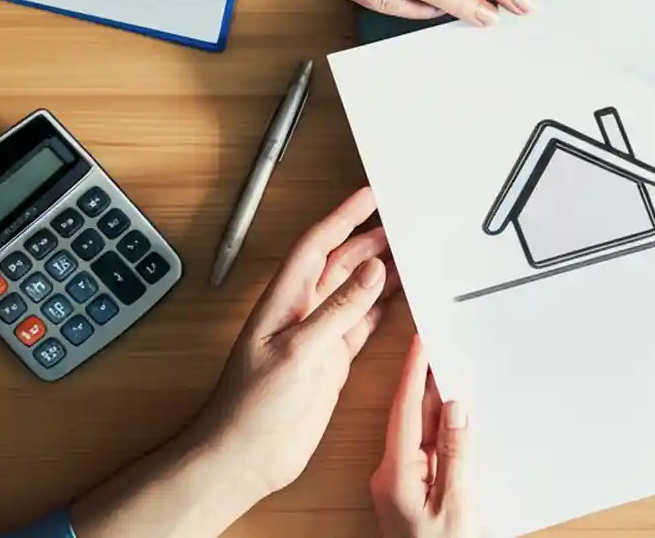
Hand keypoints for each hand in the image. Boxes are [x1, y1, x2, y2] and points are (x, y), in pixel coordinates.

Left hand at [71, 188, 400, 536]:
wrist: (243, 457)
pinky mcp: (331, 363)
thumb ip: (338, 309)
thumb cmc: (251, 407)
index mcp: (285, 301)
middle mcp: (302, 313)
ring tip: (411, 254)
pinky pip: (362, 326)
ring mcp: (317, 337)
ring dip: (381, 273)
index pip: (317, 245)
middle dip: (370, 240)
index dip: (343, 218)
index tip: (370, 196)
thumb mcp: (298, 352)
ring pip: (355, 293)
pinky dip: (383, 311)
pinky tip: (401, 301)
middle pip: (340, 264)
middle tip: (403, 223)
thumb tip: (373, 271)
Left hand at [371, 336, 475, 537]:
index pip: (405, 411)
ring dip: (435, 401)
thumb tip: (457, 409)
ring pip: (419, 430)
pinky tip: (453, 413)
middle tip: (439, 343)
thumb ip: (457, 455)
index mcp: (395, 475)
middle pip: (410, 415)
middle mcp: (391, 474)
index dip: (414, 372)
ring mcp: (398, 482)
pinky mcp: (409, 489)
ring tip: (449, 367)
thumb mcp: (456, 506)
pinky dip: (440, 427)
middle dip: (425, 379)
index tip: (421, 341)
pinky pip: (425, 447)